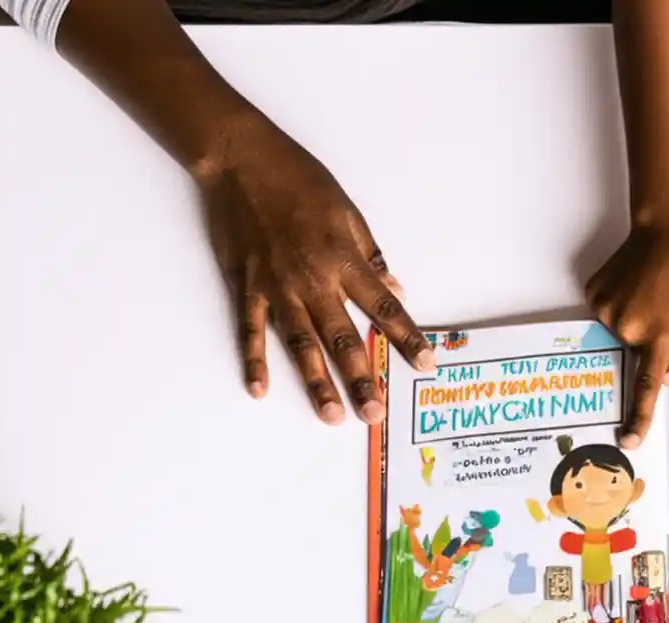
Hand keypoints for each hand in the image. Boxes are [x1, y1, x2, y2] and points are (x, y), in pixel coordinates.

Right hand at [199, 121, 433, 425]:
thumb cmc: (300, 180)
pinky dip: (254, 361)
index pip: (384, 307)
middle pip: (343, 338)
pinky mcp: (245, 285)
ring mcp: (277, 287)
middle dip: (362, 378)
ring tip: (332, 416)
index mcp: (344, 260)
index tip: (426, 364)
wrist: (242, 160)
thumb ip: (371, 256)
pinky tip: (260, 389)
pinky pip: (250, 330)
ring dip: (317, 383)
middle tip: (375, 414)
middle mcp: (313, 280)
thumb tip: (395, 289)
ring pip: (301, 345)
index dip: (406, 338)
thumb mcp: (348, 211)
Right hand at [586, 219, 668, 448]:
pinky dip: (620, 304)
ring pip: (620, 332)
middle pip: (636, 351)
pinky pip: (607, 312)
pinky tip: (634, 284)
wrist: (665, 230)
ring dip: (635, 319)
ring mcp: (607, 310)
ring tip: (650, 291)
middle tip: (665, 307)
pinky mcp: (594, 294)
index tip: (629, 440)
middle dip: (649, 339)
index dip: (638, 417)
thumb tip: (666, 381)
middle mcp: (628, 328)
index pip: (645, 387)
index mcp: (659, 337)